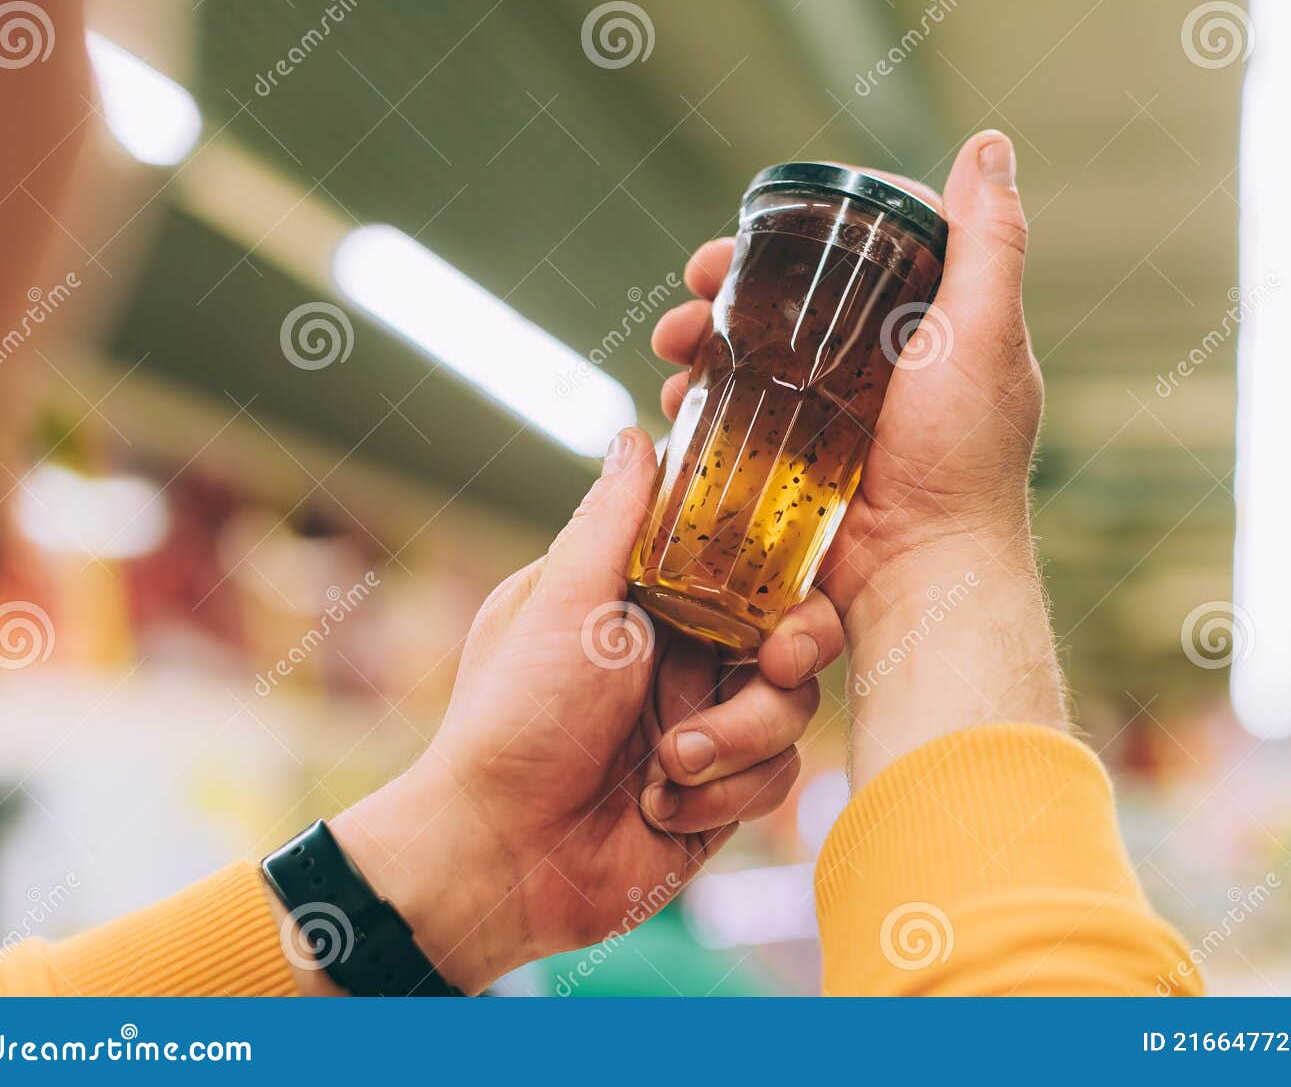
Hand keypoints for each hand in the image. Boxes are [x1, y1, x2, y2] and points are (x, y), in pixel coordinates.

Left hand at [315, 428, 842, 991]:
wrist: (498, 855)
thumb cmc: (513, 719)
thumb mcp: (563, 603)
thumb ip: (614, 523)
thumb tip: (634, 436)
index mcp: (651, 605)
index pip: (750, 569)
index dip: (786, 580)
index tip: (785, 601)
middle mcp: (687, 661)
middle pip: (792, 639)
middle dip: (786, 660)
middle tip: (770, 668)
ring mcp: (707, 730)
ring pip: (792, 713)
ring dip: (736, 741)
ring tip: (667, 764)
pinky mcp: (721, 797)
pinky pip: (774, 780)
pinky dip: (722, 796)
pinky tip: (658, 805)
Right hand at [650, 132, 1064, 782]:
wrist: (921, 578)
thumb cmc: (963, 463)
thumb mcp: (983, 337)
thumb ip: (988, 244)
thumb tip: (989, 145)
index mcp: (929, 328)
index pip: (862, 249)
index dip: (806, 226)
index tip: (759, 223)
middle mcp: (882, 366)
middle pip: (794, 298)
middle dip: (731, 286)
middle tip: (692, 290)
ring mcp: (835, 415)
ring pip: (756, 355)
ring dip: (704, 339)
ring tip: (672, 348)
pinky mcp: (798, 461)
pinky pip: (740, 417)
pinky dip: (703, 401)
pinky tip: (680, 402)